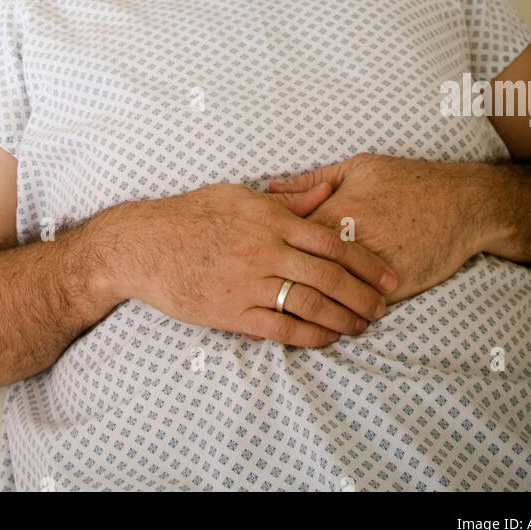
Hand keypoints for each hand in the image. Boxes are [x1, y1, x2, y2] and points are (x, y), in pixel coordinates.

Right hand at [113, 181, 398, 347]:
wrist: (142, 245)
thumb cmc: (190, 214)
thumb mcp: (238, 195)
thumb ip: (286, 200)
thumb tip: (325, 190)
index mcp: (268, 218)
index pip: (331, 241)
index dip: (366, 261)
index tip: (388, 275)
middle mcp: (263, 250)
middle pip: (328, 277)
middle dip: (363, 295)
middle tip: (383, 307)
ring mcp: (247, 283)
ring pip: (309, 305)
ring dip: (342, 319)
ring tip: (361, 326)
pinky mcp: (231, 312)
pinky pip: (280, 329)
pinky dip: (309, 336)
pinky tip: (327, 338)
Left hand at [269, 153, 478, 303]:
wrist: (460, 204)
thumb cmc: (408, 180)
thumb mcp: (357, 167)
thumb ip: (312, 180)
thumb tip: (273, 188)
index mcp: (334, 210)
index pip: (287, 235)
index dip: (269, 248)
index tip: (255, 256)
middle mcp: (348, 241)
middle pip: (302, 268)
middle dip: (280, 282)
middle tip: (261, 293)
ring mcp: (368, 268)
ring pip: (327, 294)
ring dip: (308, 307)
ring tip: (288, 315)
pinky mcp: (391, 287)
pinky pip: (356, 306)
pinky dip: (341, 315)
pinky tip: (326, 325)